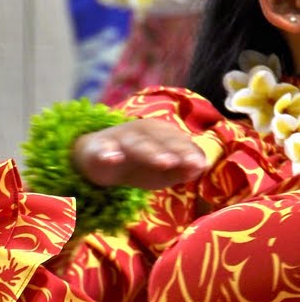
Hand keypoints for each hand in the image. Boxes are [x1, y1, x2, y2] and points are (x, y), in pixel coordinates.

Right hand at [72, 119, 206, 190]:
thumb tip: (202, 166)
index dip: (187, 152)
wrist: (98, 159)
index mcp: (160, 133)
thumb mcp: (163, 170)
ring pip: (135, 145)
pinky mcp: (98, 149)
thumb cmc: (138, 164)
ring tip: (163, 163)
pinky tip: (113, 159)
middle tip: (183, 162)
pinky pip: (102, 151)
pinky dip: (107, 154)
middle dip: (172, 150)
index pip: (177, 141)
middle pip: (159, 140)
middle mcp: (141, 131)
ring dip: (149, 152)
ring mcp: (119, 139)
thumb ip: (182, 169)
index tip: (199, 165)